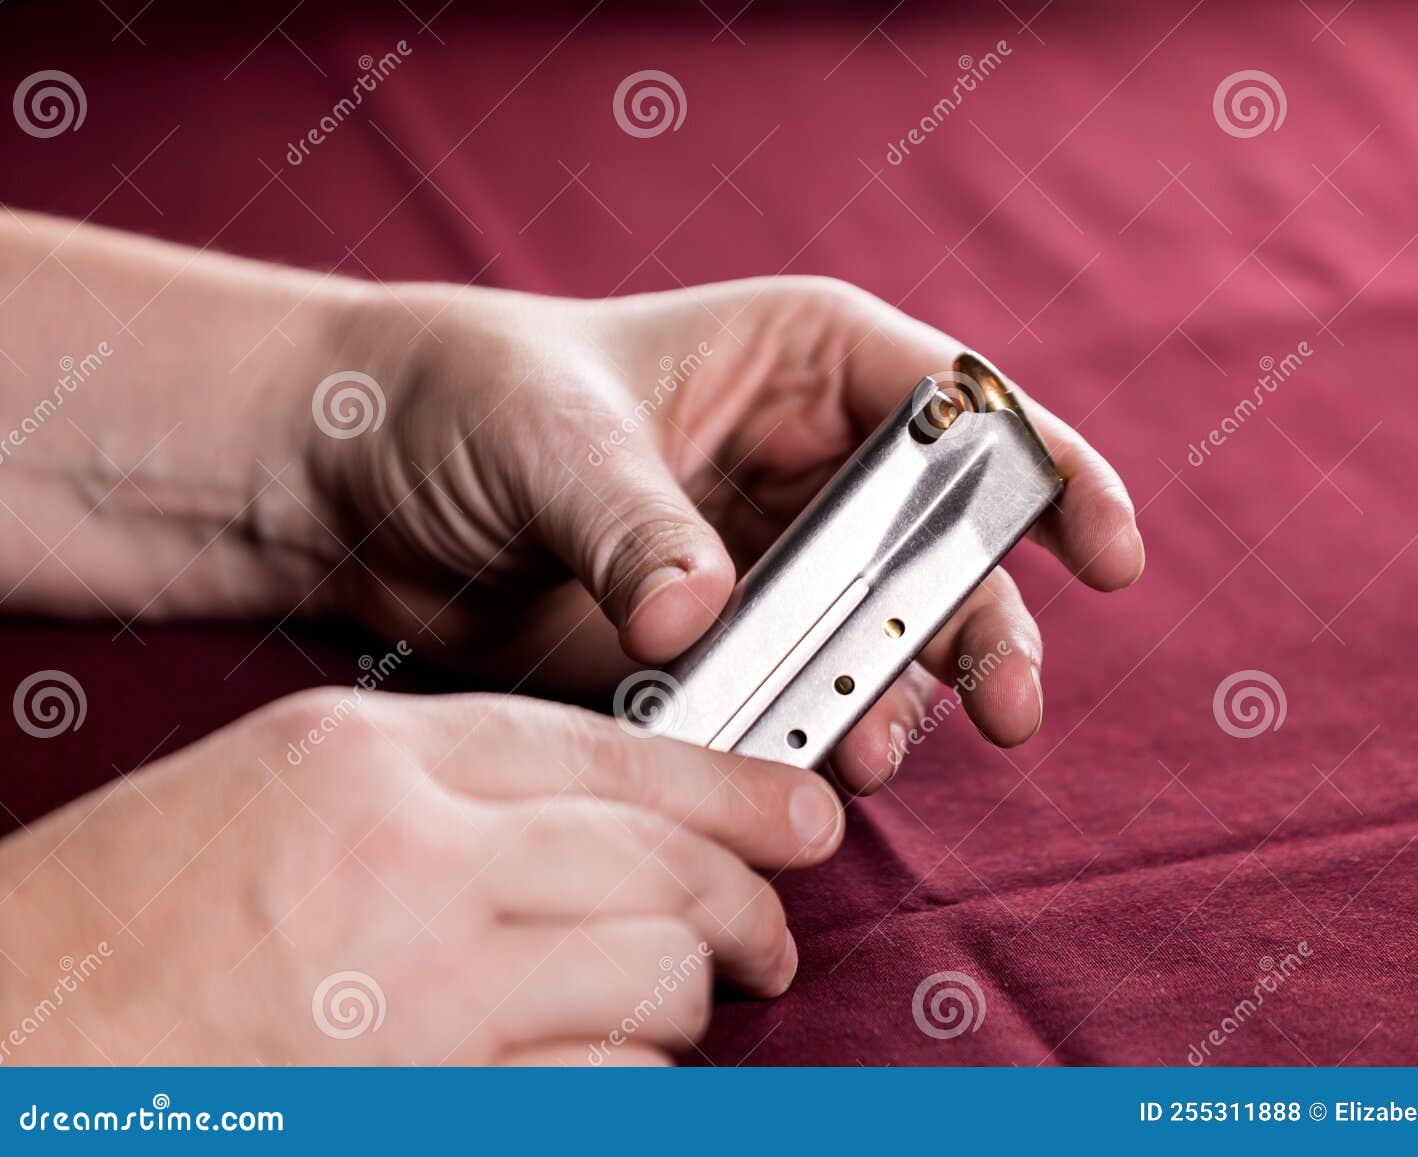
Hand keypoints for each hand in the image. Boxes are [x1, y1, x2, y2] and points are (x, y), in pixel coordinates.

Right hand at [0, 689, 841, 1064]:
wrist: (15, 1045)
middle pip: (661, 866)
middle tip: (767, 933)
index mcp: (376, 760)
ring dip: (685, 1001)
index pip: (613, 753)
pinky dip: (633, 1083)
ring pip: (656, 979)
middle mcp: (411, 861)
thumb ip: (452, 789)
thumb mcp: (286, 789)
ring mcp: (421, 996)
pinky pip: (608, 1089)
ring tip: (668, 1008)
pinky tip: (608, 1073)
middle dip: (746, 904)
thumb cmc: (126, 918)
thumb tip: (611, 823)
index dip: (734, 789)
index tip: (800, 817)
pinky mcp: (433, 1107)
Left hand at [309, 276, 1143, 791]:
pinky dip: (806, 737)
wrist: (356, 481)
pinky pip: (795, 697)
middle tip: (1007, 711)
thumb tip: (697, 617)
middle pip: (944, 546)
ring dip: (892, 700)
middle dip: (983, 628)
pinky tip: (795, 767)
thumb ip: (632, 525)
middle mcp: (809, 465)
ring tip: (860, 752)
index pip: (962, 407)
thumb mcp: (547, 436)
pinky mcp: (721, 648)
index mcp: (802, 360)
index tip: (1110, 549)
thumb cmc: (460, 397)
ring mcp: (770, 564)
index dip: (1049, 470)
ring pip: (882, 638)